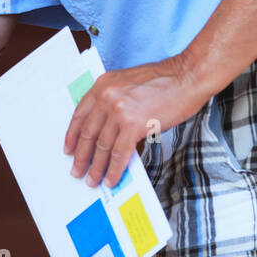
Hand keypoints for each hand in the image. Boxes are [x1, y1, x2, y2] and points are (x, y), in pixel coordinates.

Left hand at [63, 54, 204, 188]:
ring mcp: (119, 111)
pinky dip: (114, 169)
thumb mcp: (129, 84)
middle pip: (88, 133)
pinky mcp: (134, 125)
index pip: (80, 114)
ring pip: (102, 146)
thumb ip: (115, 103)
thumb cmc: (165, 80)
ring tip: (93, 180)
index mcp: (103, 85)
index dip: (73, 136)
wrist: (187, 76)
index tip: (69, 149)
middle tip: (77, 171)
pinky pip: (119, 153)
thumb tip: (108, 132)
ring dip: (96, 167)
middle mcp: (107, 96)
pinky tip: (111, 178)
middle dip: (81, 156)